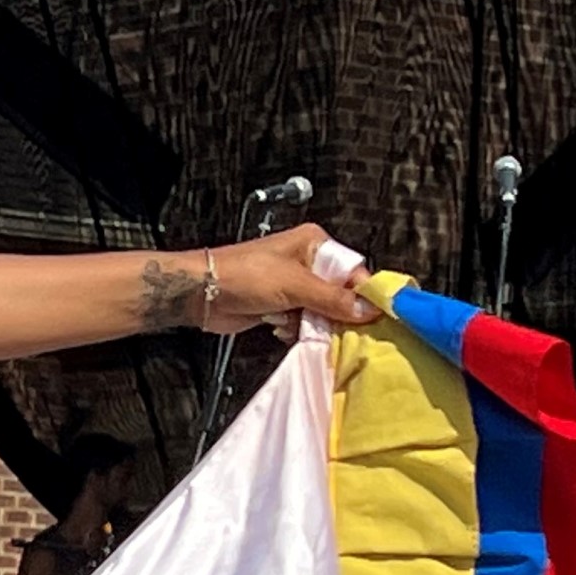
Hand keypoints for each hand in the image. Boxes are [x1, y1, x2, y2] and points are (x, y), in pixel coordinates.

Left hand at [203, 225, 377, 338]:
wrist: (200, 294)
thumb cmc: (242, 276)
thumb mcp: (294, 285)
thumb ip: (333, 299)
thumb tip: (368, 310)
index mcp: (314, 245)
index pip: (353, 270)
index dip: (363, 294)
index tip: (375, 316)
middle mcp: (307, 263)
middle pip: (339, 294)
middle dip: (337, 313)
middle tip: (341, 329)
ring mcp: (293, 286)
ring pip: (322, 312)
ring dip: (316, 324)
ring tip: (304, 327)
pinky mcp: (280, 306)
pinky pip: (303, 322)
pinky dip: (297, 329)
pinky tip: (285, 329)